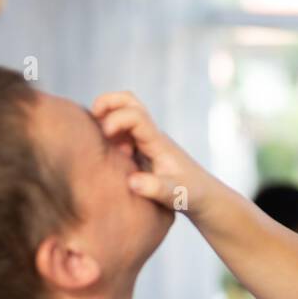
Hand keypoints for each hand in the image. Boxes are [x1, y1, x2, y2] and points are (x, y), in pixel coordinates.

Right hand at [92, 91, 213, 217]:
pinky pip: (121, 133)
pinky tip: (106, 157)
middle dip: (107, 102)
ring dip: (105, 120)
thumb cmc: (191, 194)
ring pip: (122, 114)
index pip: (135, 115)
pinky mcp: (142, 150)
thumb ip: (155, 188)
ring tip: (98, 144)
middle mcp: (151, 136)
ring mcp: (146, 141)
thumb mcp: (174, 195)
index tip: (106, 134)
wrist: (204, 197)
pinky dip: (108, 136)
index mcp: (157, 142)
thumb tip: (132, 182)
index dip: (116, 118)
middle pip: (128, 101)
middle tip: (92, 119)